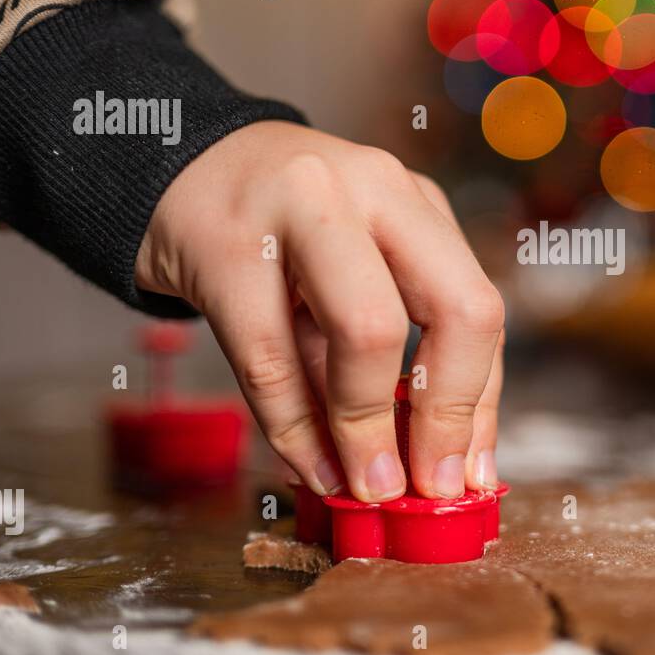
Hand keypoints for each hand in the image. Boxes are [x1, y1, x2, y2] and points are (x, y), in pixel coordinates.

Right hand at [135, 121, 503, 501]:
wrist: (173, 167)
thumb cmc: (277, 234)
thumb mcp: (348, 270)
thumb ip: (389, 352)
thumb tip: (429, 465)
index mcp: (414, 202)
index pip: (478, 309)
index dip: (481, 405)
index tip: (469, 476)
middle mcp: (374, 190)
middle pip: (454, 309)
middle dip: (447, 415)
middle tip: (428, 486)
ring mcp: (302, 207)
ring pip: (367, 331)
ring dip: (370, 430)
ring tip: (367, 487)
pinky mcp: (226, 244)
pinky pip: (271, 358)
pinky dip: (294, 428)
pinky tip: (307, 465)